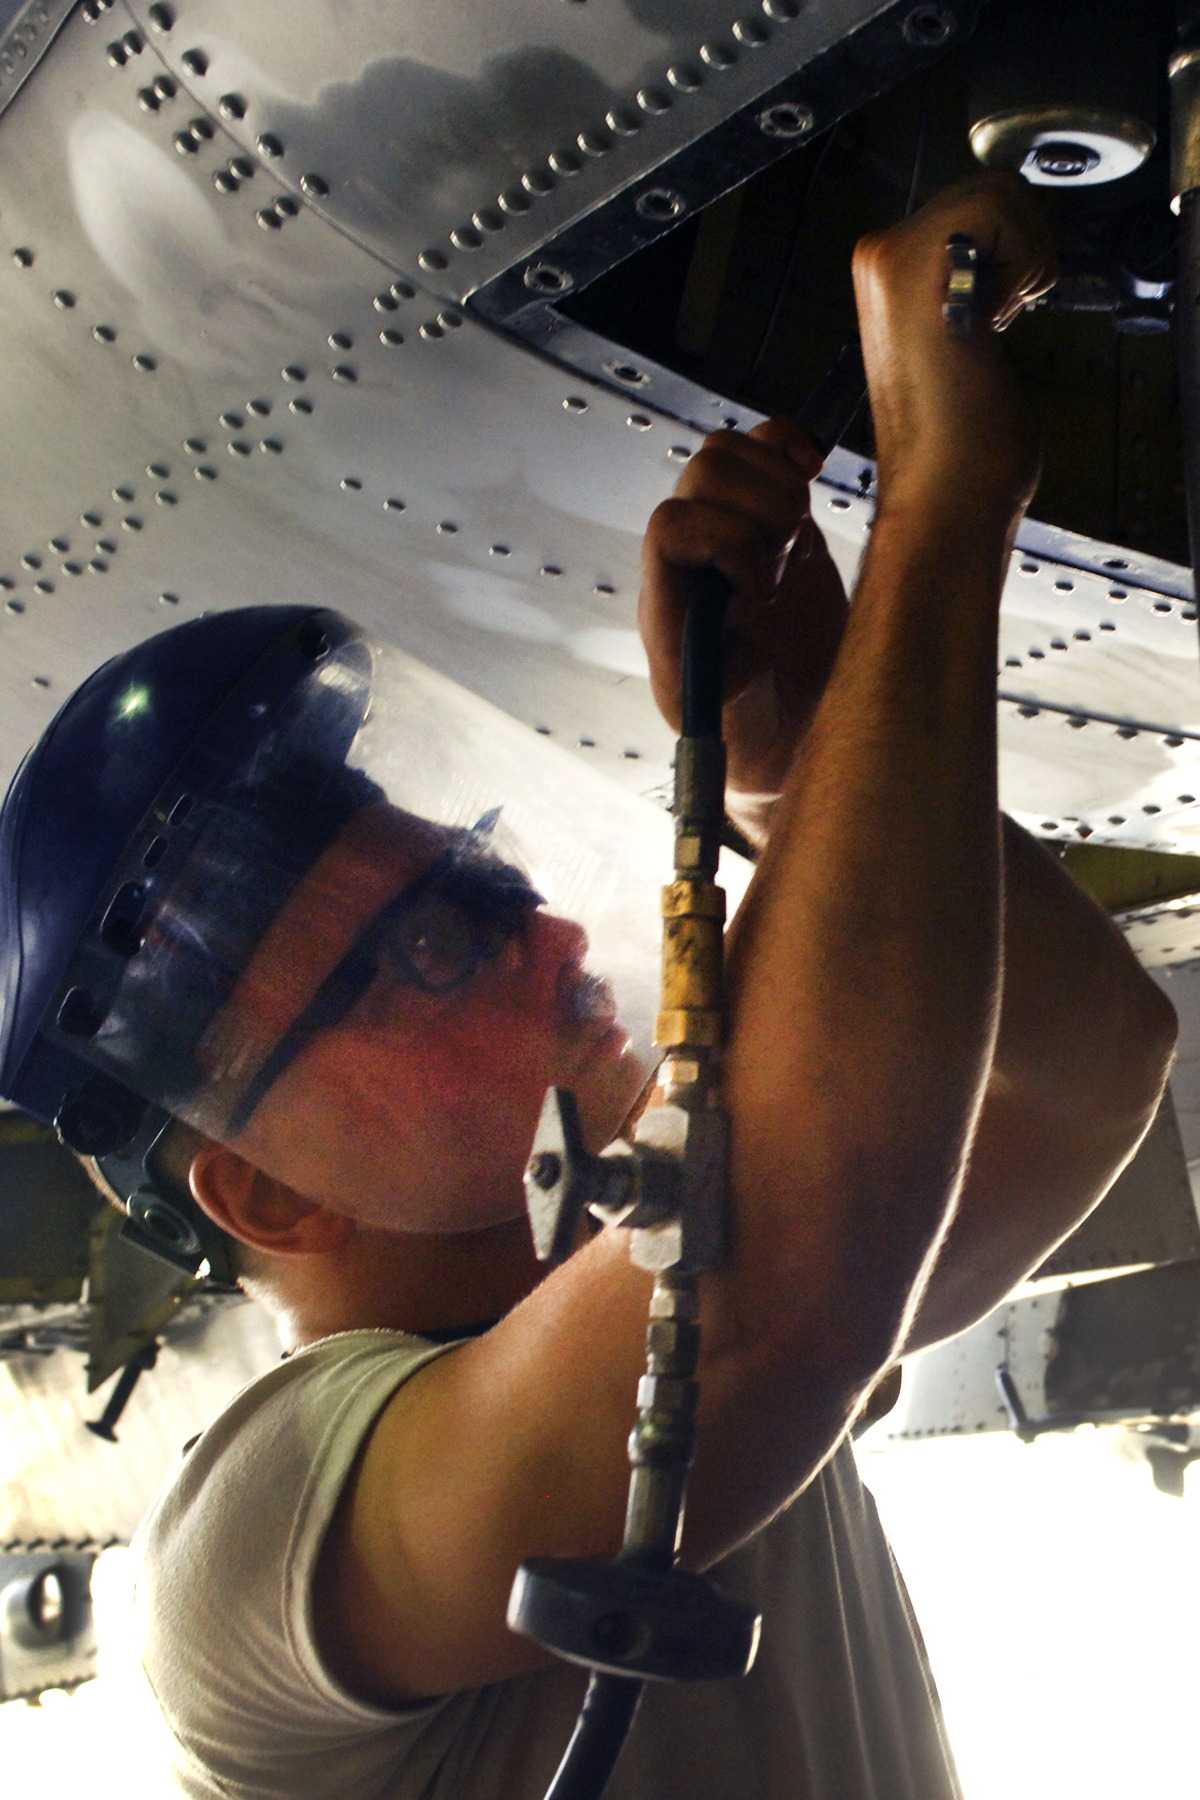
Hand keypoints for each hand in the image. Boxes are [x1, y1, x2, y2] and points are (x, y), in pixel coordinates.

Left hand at [639, 419, 848, 805]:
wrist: (793, 733)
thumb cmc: (760, 743)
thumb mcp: (739, 738)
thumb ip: (728, 699)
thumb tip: (739, 660)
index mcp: (670, 611)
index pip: (670, 528)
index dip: (726, 544)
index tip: (763, 590)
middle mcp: (690, 564)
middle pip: (703, 474)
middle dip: (762, 514)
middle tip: (785, 569)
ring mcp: (728, 533)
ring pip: (730, 452)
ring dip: (781, 488)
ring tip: (797, 548)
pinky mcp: (769, 521)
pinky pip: (763, 448)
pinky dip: (791, 448)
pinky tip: (812, 475)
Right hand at [852, 172, 1055, 521]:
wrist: (944, 490)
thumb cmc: (960, 438)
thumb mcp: (964, 333)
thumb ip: (975, 277)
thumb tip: (1007, 240)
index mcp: (886, 272)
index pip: (980, 201)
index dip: (1013, 251)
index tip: (988, 316)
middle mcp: (879, 257)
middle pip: (990, 187)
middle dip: (1021, 250)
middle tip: (992, 324)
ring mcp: (891, 257)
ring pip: (998, 192)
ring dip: (1023, 260)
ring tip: (988, 328)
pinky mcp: (914, 263)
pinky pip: (998, 209)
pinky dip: (1022, 264)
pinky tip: (991, 324)